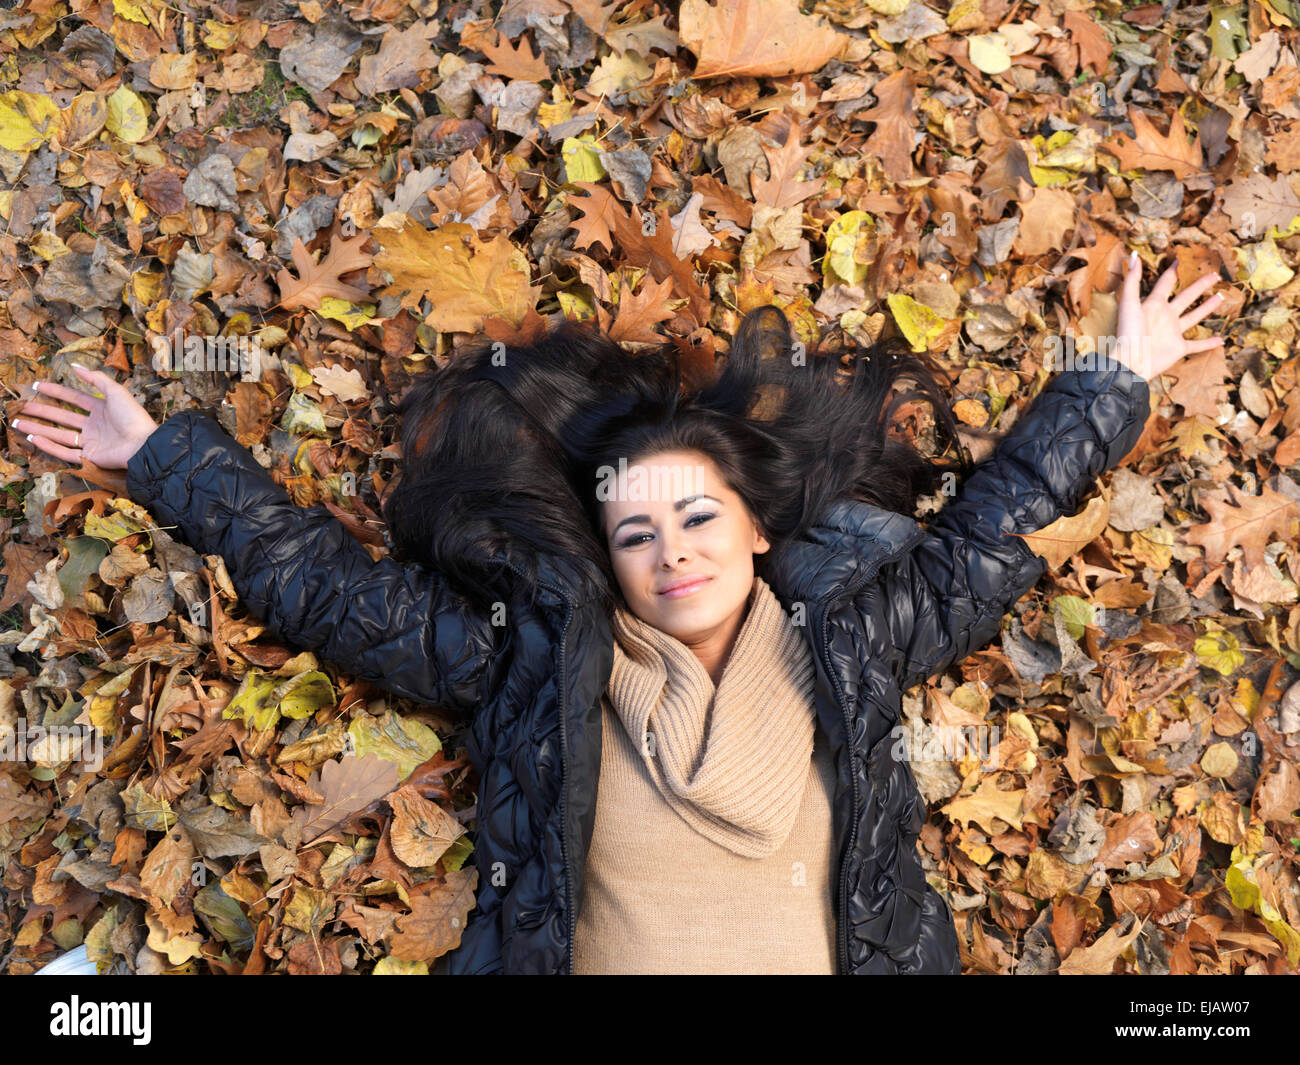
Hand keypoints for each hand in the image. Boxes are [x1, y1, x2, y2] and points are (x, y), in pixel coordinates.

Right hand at [11, 363, 158, 469]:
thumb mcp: (116, 392)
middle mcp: (95, 426)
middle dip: (42, 412)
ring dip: (39, 429)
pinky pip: (65, 452)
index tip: (37, 386)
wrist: (143, 444)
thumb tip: (75, 366)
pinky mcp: (90, 457)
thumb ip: (96, 378)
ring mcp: (91, 442)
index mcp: (102, 409)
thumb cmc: (133, 417)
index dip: (56, 392)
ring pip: (59, 435)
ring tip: (18, 423)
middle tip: (22, 406)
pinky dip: (49, 446)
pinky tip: (33, 438)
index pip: (74, 398)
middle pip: (62, 417)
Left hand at [1114, 250, 1225, 381]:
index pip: (1166, 283)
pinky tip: (1221, 339)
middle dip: (1200, 285)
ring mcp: (1173, 332)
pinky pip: (1196, 345)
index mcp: (1154, 304)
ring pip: (1194, 317)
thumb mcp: (1129, 303)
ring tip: (1220, 296)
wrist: (1131, 362)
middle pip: (1187, 296)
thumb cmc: (1128, 333)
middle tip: (1214, 275)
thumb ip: (1132, 280)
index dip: (1173, 270)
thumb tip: (1134, 257)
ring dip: (1207, 307)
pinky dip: (1208, 343)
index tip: (1181, 258)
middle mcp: (1166, 316)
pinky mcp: (1179, 348)